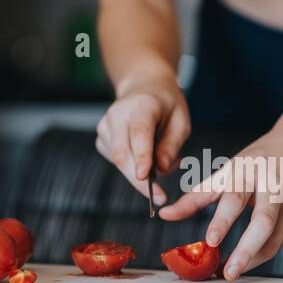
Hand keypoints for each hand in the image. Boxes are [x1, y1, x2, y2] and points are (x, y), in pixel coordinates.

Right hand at [95, 67, 189, 203]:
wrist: (144, 85)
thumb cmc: (166, 104)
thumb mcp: (180, 120)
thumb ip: (171, 145)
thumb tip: (161, 169)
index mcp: (142, 105)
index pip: (139, 133)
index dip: (141, 156)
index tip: (144, 176)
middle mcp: (118, 114)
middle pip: (122, 153)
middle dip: (138, 180)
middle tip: (159, 197)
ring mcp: (106, 125)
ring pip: (118, 160)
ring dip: (139, 172)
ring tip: (163, 162)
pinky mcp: (102, 136)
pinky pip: (115, 160)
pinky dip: (132, 166)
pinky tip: (145, 155)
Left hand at [160, 121, 282, 279]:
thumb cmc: (262, 158)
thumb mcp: (229, 170)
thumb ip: (197, 196)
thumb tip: (166, 215)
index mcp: (249, 171)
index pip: (236, 198)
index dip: (223, 221)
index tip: (211, 241)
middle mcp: (273, 186)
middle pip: (263, 222)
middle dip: (245, 251)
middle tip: (228, 271)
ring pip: (275, 238)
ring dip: (253, 259)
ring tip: (232, 272)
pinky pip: (281, 241)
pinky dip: (263, 254)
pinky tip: (249, 261)